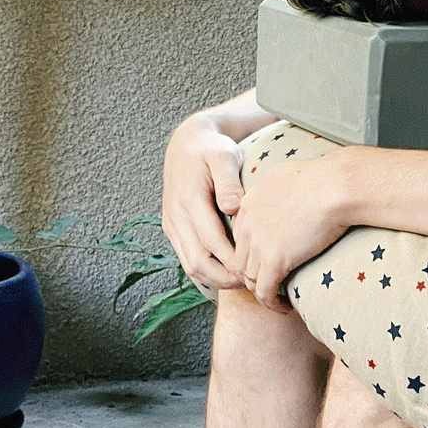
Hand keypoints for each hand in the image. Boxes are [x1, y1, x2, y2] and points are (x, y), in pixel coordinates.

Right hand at [160, 115, 246, 292]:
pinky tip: (228, 274)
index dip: (233, 262)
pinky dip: (207, 272)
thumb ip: (228, 182)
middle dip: (226, 278)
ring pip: (191, 266)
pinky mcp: (172, 229)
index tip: (255, 270)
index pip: (211, 242)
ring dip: (216, 280)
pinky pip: (187, 259)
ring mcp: (172, 224)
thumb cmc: (211, 149)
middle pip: (199, 263)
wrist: (186, 143)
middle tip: (253, 284)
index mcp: (189, 200)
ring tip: (243, 283)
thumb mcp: (223, 155)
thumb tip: (232, 207)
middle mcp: (176, 216)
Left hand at [230, 149, 356, 312]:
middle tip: (272, 285)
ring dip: (262, 292)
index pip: (240, 237)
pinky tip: (285, 307)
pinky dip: (272, 303)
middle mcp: (247, 224)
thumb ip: (278, 188)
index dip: (252, 254)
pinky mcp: (273, 260)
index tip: (269, 263)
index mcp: (249, 204)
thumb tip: (287, 191)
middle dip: (254, 275)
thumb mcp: (289, 174)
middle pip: (240, 260)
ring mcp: (257, 243)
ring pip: (249, 279)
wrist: (334, 186)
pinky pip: (264, 291)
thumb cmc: (324, 177)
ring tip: (279, 299)